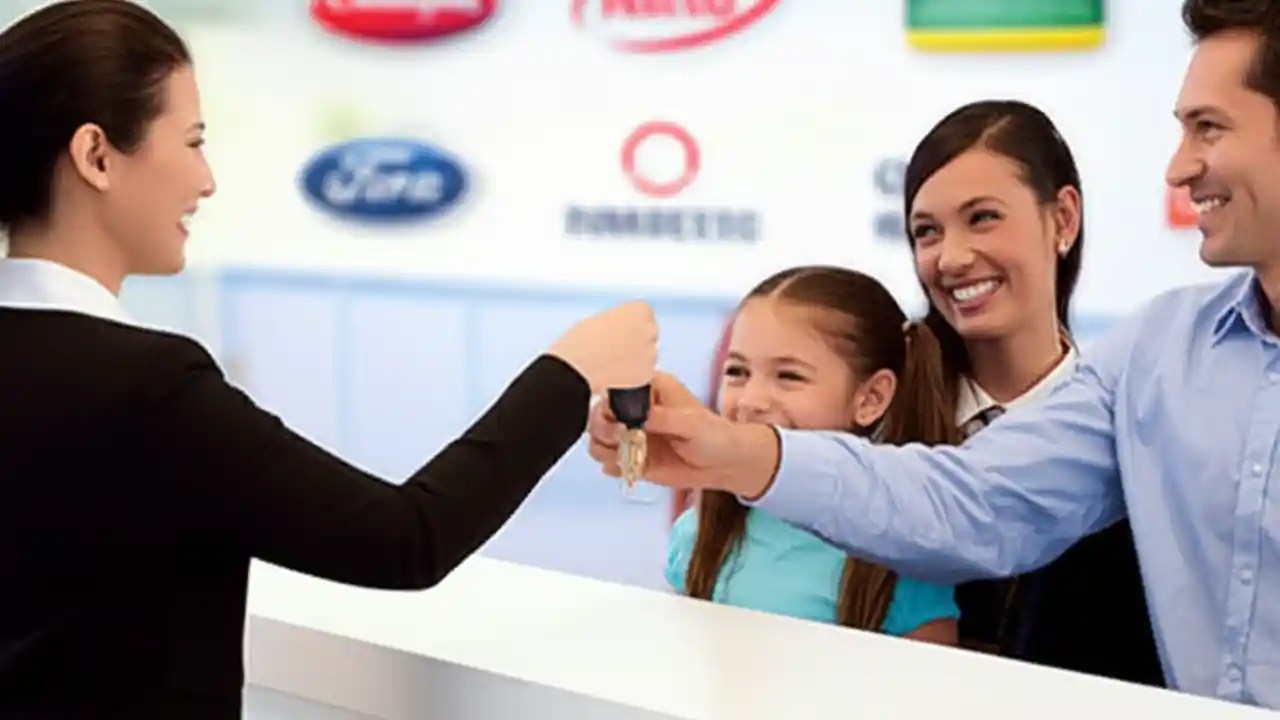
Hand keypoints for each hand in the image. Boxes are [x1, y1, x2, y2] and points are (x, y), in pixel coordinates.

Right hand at [547, 300, 657, 393]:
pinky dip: (633, 374)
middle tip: (617, 347)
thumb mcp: (599, 318)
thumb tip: (618, 330)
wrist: (579, 366)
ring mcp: (651, 351)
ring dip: (636, 357)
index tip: (620, 330)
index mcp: (639, 309)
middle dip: (637, 339)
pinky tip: (616, 372)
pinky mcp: (647, 372)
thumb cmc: (583, 340)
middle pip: (648, 332)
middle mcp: (650, 328)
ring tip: (613, 362)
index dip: (629, 323)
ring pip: (647, 354)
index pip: (643, 313)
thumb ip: (617, 322)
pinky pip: (643, 372)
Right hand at [586, 372, 779, 495]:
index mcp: (650, 389)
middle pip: (599, 413)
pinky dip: (612, 466)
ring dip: (603, 448)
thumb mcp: (691, 423)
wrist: (725, 465)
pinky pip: (609, 460)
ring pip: (598, 438)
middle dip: (603, 428)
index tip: (617, 417)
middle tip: (620, 438)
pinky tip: (629, 468)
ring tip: (623, 456)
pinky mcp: (633, 457)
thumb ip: (662, 418)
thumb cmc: (715, 435)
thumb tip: (634, 417)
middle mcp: (635, 410)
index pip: (616, 388)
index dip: (609, 402)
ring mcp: (632, 434)